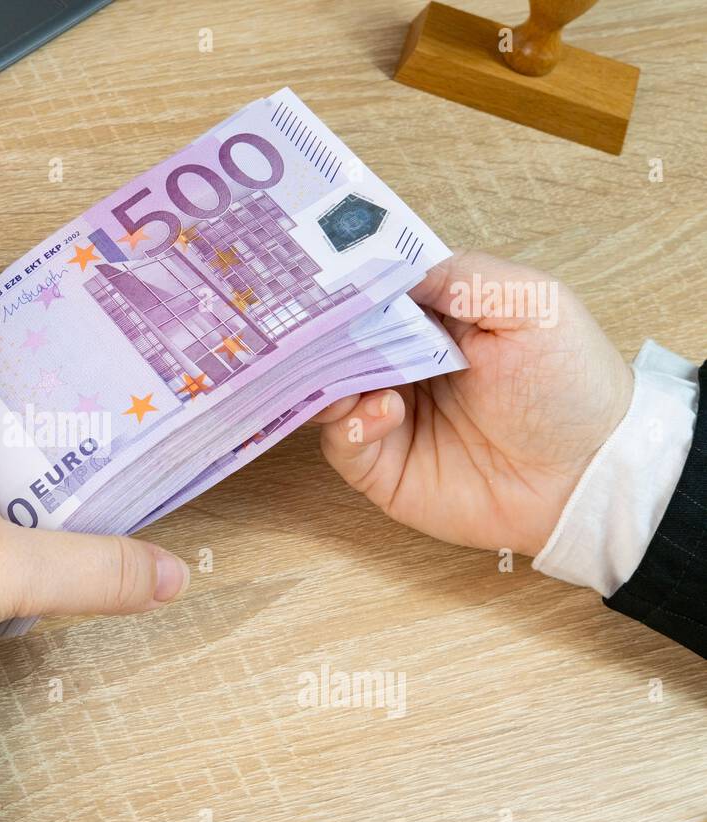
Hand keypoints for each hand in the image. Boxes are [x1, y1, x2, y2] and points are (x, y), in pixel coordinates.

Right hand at [313, 250, 632, 556]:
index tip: (323, 273)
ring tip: (342, 371)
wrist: (590, 476)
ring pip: (326, 390)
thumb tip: (392, 267)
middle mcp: (402, 365)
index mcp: (432, 320)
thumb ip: (462, 276)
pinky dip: (348, 424)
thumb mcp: (532, 304)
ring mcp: (387, 416)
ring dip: (325, 377)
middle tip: (308, 323)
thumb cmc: (573, 386)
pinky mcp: (382, 468)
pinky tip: (383, 412)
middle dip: (320, 331)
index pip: (370, 293)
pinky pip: (341, 443)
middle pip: (337, 341)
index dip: (346, 283)